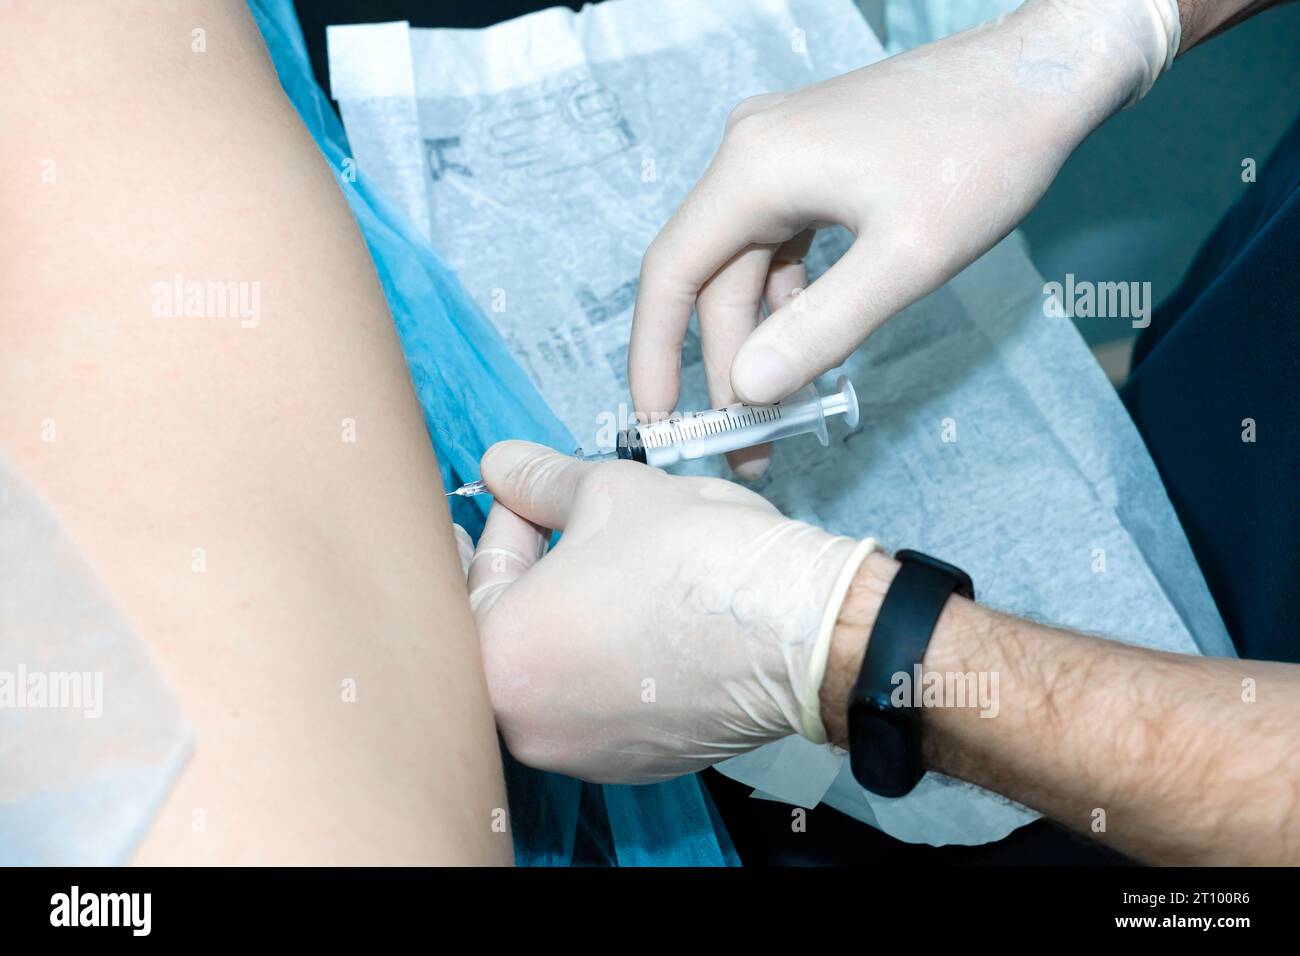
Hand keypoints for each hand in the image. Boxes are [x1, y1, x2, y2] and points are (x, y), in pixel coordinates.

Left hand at [466, 440, 860, 783]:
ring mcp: (582, 755)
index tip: (529, 496)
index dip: (507, 519)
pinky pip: (598, 703)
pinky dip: (607, 662)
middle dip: (531, 575)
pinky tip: (643, 622)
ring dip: (570, 620)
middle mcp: (527, 726)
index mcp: (499, 661)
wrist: (798, 629)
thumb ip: (538, 481)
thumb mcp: (605, 491)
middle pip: (509, 633)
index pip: (479, 575)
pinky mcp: (635, 765)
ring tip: (612, 573)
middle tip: (555, 529)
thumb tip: (501, 464)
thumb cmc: (696, 561)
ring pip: (555, 671)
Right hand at [628, 0, 1176, 475]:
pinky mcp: (812, 165)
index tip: (656, 423)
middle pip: (714, 279)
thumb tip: (748, 390)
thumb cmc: (985, 152)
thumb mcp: (907, 257)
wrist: (1043, 74)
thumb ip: (823, 328)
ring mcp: (780, 156)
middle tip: (750, 444)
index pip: (671, 272)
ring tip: (781, 415)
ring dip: (760, 340)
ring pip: (748, 268)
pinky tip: (814, 350)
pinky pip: (781, 247)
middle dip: (727, 365)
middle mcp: (751, 154)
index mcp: (755, 168)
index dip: (654, 353)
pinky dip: (791, 303)